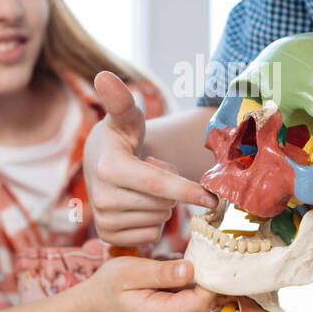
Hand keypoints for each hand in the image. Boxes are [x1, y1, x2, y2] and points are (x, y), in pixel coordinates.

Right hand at [83, 255, 215, 311]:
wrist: (98, 306)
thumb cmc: (110, 285)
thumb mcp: (130, 270)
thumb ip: (161, 272)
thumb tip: (191, 269)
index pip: (201, 301)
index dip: (207, 278)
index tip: (201, 258)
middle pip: (206, 304)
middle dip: (201, 281)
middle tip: (180, 263)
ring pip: (205, 306)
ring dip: (195, 287)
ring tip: (170, 276)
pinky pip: (198, 309)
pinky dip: (191, 295)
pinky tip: (172, 287)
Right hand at [85, 71, 215, 244]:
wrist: (100, 162)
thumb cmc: (122, 136)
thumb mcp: (126, 117)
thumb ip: (121, 99)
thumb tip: (103, 75)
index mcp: (109, 167)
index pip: (157, 184)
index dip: (187, 190)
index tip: (213, 197)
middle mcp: (101, 197)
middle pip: (163, 204)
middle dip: (172, 191)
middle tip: (155, 171)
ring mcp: (102, 220)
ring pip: (158, 221)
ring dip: (162, 206)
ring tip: (144, 188)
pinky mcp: (107, 237)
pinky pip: (150, 236)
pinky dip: (154, 222)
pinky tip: (140, 206)